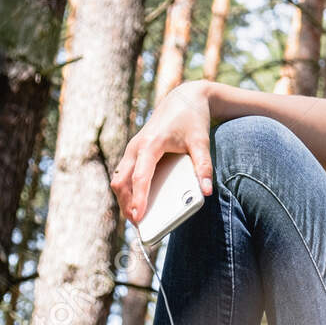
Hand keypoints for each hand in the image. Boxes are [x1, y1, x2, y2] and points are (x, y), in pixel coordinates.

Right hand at [111, 81, 214, 224]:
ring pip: (119, 179)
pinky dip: (127, 190)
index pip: (140, 176)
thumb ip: (204, 166)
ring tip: (137, 220)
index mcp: (150, 144)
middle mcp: (136, 147)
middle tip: (138, 226)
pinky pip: (124, 174)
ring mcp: (132, 149)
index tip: (139, 217)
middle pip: (122, 181)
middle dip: (127, 204)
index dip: (139, 198)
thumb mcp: (201, 141)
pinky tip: (138, 204)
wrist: (184, 98)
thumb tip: (206, 191)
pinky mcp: (134, 152)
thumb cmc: (192, 119)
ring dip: (124, 199)